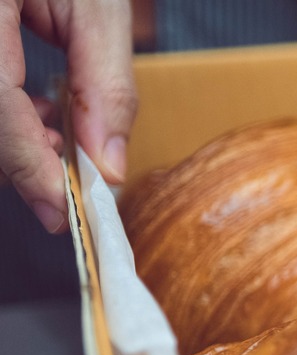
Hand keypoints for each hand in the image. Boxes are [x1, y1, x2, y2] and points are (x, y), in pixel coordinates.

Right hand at [1, 0, 134, 233]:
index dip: (26, 165)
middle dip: (22, 155)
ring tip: (63, 132)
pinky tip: (39, 106)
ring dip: (14, 135)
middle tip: (72, 180)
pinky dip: (6, 109)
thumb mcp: (95, 3)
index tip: (63, 212)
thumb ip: (103, 84)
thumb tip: (108, 164)